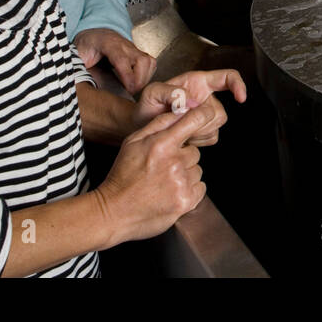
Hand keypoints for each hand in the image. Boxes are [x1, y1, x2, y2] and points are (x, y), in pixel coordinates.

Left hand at [74, 28, 155, 94]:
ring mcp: (133, 48)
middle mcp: (124, 44)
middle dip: (139, 80)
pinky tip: (138, 82)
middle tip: (130, 93)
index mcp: (107, 43)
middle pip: (141, 61)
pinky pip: (150, 63)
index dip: (127, 75)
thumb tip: (78, 81)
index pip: (122, 59)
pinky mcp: (139, 53)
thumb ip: (78, 66)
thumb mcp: (77, 55)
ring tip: (134, 89)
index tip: (129, 89)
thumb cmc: (86, 46)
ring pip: (148, 62)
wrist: (95, 34)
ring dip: (145, 78)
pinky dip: (147, 75)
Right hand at [93, 106, 213, 244]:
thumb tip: (183, 109)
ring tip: (164, 182)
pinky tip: (171, 192)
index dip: (204, 115)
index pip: (195, 120)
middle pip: (194, 152)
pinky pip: (200, 187)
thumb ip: (160, 123)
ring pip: (197, 170)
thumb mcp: (133, 141)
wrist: (115, 211)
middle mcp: (174, 163)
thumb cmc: (123, 174)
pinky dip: (189, 189)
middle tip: (163, 167)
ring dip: (185, 174)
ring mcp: (181, 184)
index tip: (207, 115)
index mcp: (161, 144)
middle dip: (182, 157)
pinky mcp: (186, 202)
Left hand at [133, 70, 245, 145]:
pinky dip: (198, 140)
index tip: (240, 98)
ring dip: (198, 130)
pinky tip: (183, 137)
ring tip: (178, 129)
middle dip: (202, 120)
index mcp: (197, 82)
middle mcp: (205, 97)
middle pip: (221, 110)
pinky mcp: (204, 131)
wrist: (140, 129)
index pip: (227, 77)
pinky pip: (212, 137)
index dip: (238, 85)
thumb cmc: (145, 108)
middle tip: (180, 123)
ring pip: (217, 125)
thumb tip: (191, 101)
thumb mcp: (151, 93)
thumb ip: (170, 92)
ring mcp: (205, 115)